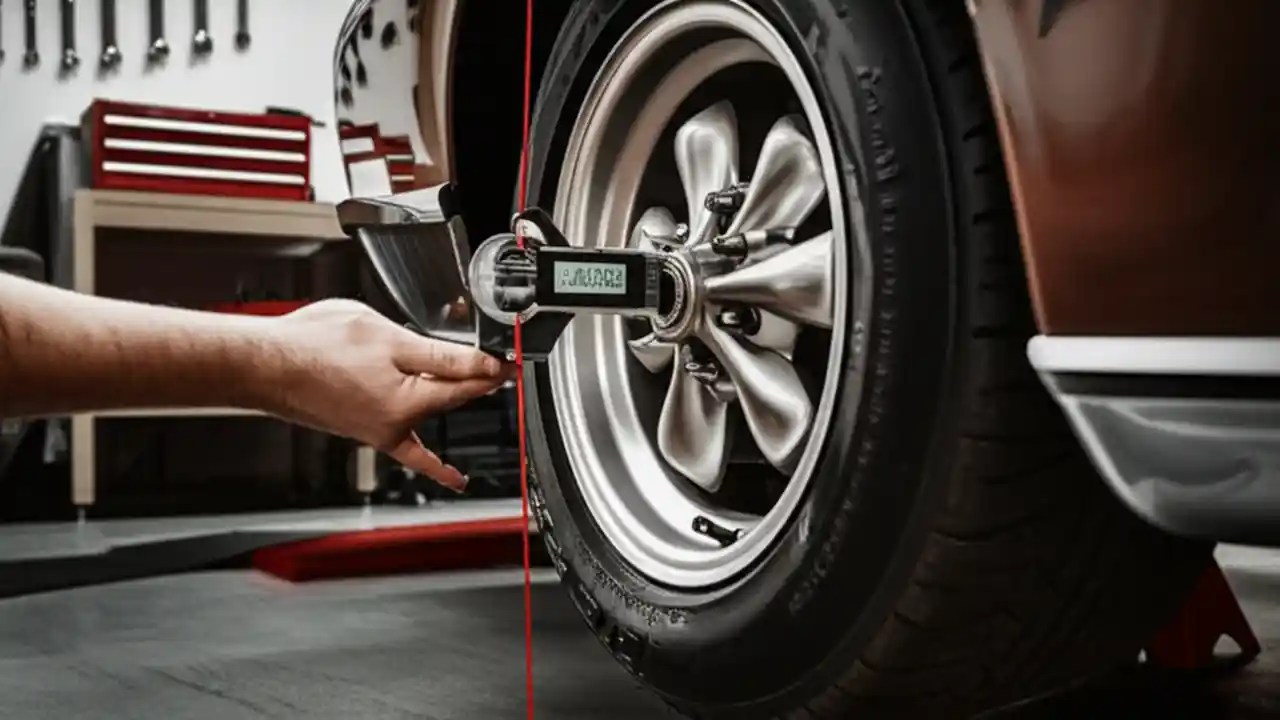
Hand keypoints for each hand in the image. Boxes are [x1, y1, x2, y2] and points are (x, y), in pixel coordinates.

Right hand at [259, 300, 513, 491]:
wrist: (266, 365)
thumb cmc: (313, 347)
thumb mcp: (388, 337)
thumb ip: (440, 353)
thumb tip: (482, 363)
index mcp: (409, 398)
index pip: (468, 381)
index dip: (493, 366)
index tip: (514, 360)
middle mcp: (400, 422)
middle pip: (451, 395)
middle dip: (475, 375)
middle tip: (499, 363)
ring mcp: (384, 430)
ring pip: (430, 408)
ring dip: (449, 393)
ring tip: (478, 382)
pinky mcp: (368, 431)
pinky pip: (410, 451)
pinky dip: (435, 464)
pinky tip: (455, 478)